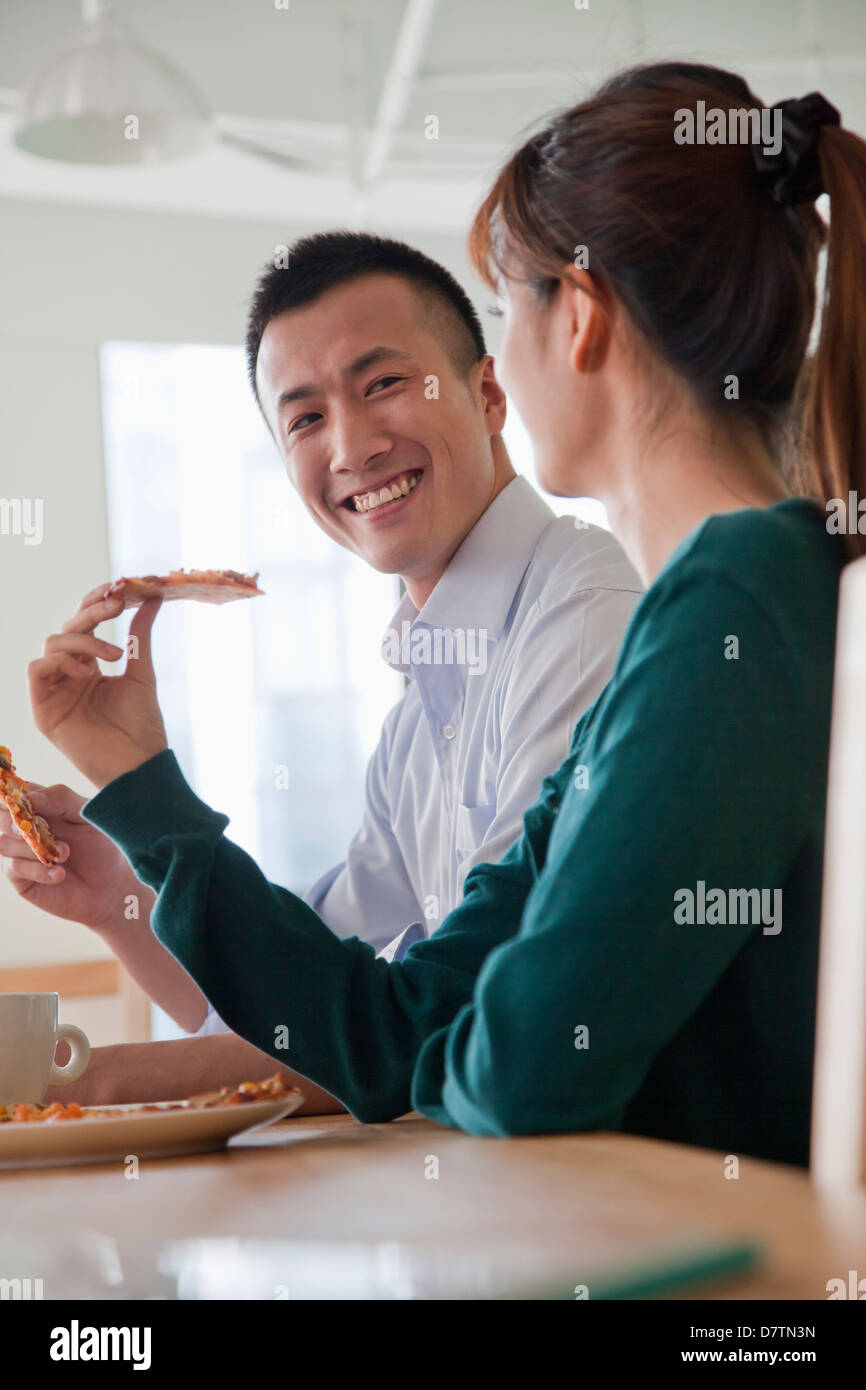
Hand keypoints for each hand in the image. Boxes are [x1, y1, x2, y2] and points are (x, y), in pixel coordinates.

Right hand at [0, 782, 150, 933]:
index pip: (14, 793)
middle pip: (1, 816)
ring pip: (4, 843)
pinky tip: (60, 873)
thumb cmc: (104, 844)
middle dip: (15, 821)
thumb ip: (62, 799)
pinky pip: (14, 868)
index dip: (14, 795)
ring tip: (65, 853)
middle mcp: (25, 828)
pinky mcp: (22, 878)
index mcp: (40, 805)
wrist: (113, 883)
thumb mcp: (88, 815)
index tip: (29, 802)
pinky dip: (37, 869)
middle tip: (35, 828)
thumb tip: (30, 797)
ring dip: (32, 848)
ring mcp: (20, 853)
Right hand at [28, 585, 168, 789]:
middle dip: (92, 614)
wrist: (140, 765)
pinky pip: (36, 669)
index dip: (94, 603)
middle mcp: (68, 677)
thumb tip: (153, 598)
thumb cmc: (142, 727)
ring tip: (112, 655)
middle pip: (66, 630)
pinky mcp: (43, 711)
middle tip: (119, 605)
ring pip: (51, 644)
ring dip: (82, 639)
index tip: (118, 586)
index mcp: (89, 668)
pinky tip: (87, 672)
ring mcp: (54, 693)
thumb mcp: (142, 672)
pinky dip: (61, 661)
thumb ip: (140, 635)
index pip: (82, 625)